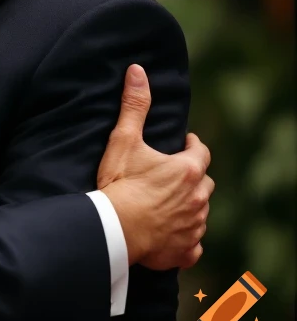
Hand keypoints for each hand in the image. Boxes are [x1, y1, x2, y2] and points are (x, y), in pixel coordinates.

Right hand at [98, 64, 212, 269]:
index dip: (192, 146)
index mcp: (187, 170)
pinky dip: (187, 240)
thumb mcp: (124, 140)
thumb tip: (138, 71)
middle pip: (205, 183)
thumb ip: (134, 105)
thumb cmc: (120, 184)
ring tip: (169, 204)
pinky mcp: (185, 249)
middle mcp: (197, 198)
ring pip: (200, 213)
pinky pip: (194, 245)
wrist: (115, 229)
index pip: (200, 152)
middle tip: (174, 175)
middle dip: (194, 177)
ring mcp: (194, 226)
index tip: (184, 143)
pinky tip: (173, 237)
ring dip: (190, 207)